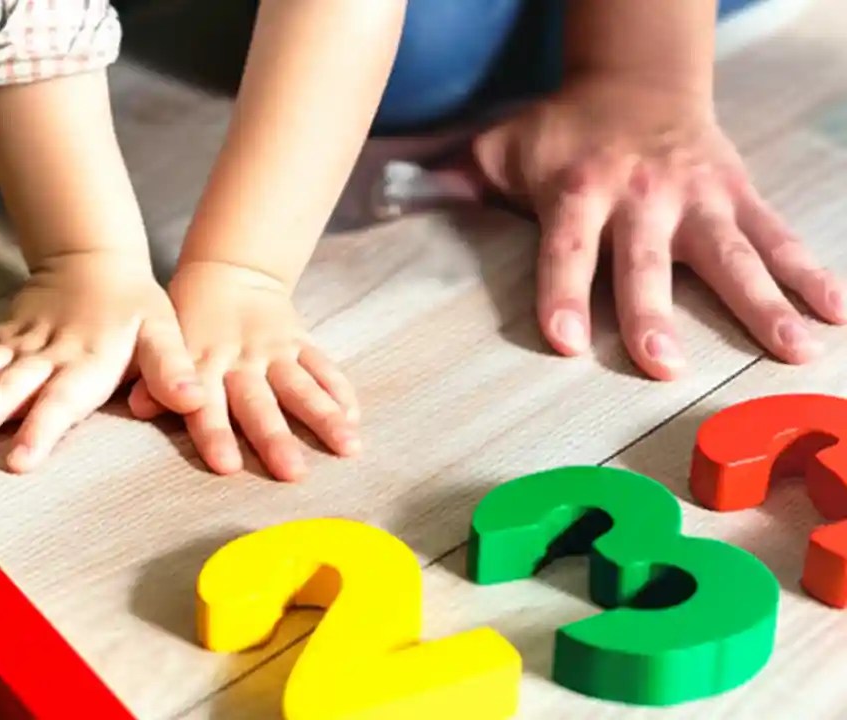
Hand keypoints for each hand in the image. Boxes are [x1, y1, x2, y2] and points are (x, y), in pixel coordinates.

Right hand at [0, 254, 202, 470]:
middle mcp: (44, 354)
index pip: (60, 400)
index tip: (16, 461)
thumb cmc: (135, 306)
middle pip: (2, 391)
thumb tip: (194, 401)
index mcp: (86, 361)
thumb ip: (172, 369)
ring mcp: (15, 344)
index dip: (40, 429)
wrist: (96, 257)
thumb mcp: (164, 332)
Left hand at [128, 262, 359, 481]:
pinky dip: (341, 391)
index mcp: (203, 367)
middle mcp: (241, 362)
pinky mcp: (300, 342)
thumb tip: (137, 407)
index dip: (215, 435)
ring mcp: (275, 352)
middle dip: (277, 438)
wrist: (227, 273)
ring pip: (302, 387)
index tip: (227, 466)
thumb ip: (156, 379)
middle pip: (260, 404)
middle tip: (294, 474)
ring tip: (348, 447)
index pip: (207, 407)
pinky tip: (355, 419)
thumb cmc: (188, 322)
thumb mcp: (166, 344)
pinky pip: (324, 366)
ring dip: (324, 417)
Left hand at [472, 77, 845, 379]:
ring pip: (732, 252)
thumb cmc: (561, 131)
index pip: (566, 248)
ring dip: (763, 301)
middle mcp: (642, 194)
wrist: (639, 77)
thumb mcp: (501, 147)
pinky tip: (836, 315)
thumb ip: (452, 181)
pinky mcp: (740, 193)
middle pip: (648, 261)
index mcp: (578, 190)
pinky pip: (779, 234)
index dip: (561, 292)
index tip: (561, 342)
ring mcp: (699, 195)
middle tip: (662, 364)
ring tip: (793, 351)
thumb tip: (389, 198)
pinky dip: (811, 272)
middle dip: (654, 311)